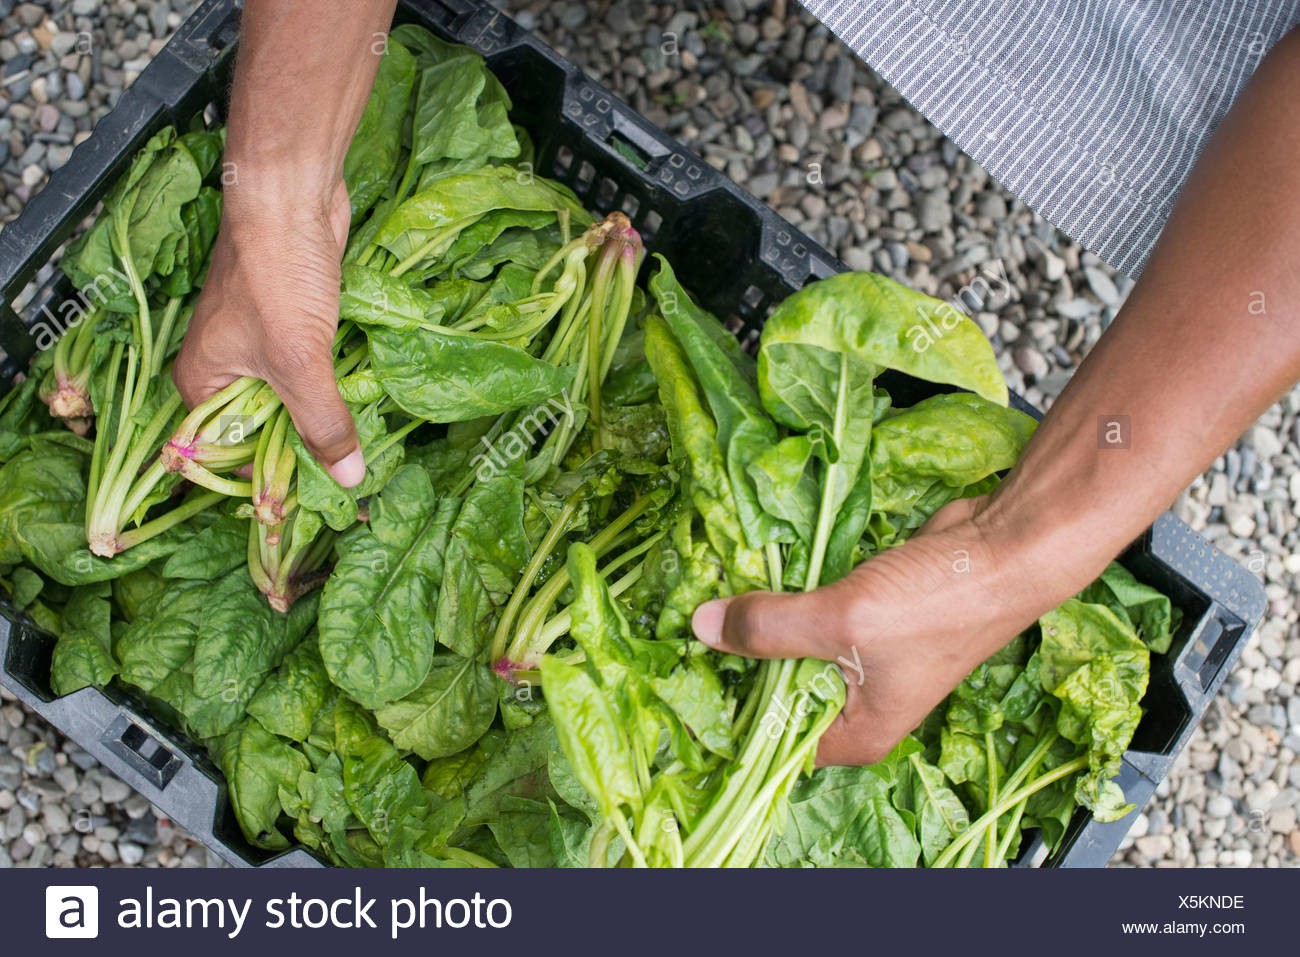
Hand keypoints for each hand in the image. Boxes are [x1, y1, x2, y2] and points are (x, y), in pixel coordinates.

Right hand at [172, 177, 364, 485]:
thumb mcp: (300, 362)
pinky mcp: (292, 327)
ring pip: (292, 401)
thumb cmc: (278, 276)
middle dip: (302, 451)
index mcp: (203, 385)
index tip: (314, 501)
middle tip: (350, 479)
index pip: (226, 455)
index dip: (268, 478)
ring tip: (363, 451)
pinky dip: (335, 386)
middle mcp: (224, 370)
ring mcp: (259, 347)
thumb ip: (321, 423)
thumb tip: (348, 479)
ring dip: (324, 419)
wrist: (291, 198)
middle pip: (262, 431)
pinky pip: (312, 372)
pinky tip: (364, 405)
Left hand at [691, 496, 1077, 765]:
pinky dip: (788, 597)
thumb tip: (701, 627)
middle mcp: (858, 705)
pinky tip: (751, 574)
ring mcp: (864, 659)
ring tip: (709, 595)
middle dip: (739, 660)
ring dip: (761, 622)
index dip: (729, 714)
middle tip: (687, 627)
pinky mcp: (867, 616)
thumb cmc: (938, 604)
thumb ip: (769, 627)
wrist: (1006, 550)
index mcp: (856, 732)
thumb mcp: (843, 620)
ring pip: (792, 649)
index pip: (773, 742)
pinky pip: (812, 615)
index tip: (682, 678)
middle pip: (778, 693)